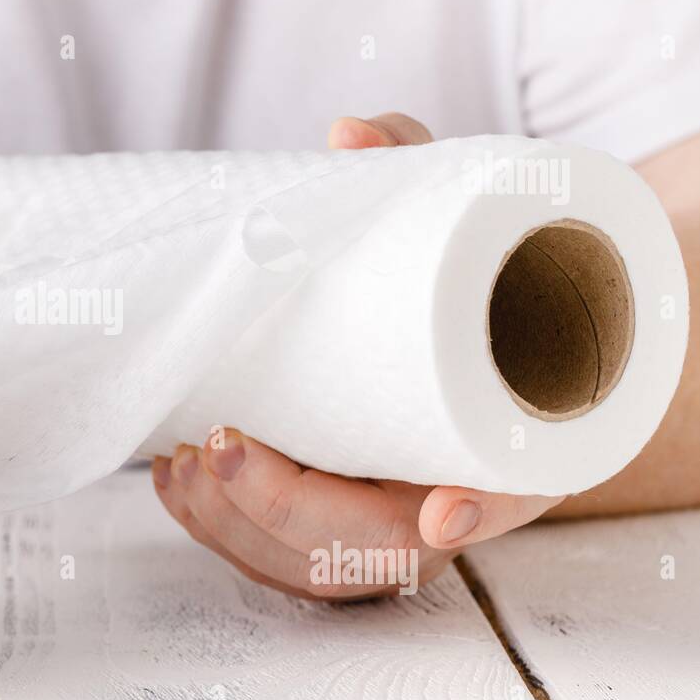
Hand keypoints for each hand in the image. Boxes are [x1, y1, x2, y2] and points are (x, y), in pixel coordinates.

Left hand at [151, 114, 564, 599]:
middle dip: (291, 510)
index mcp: (520, 436)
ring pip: (321, 567)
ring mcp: (394, 518)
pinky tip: (179, 486)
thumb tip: (347, 132)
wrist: (486, 330)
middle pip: (385, 546)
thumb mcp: (458, 220)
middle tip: (224, 444)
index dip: (483, 508)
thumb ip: (417, 169)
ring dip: (241, 528)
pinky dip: (227, 533)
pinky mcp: (339, 523)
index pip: (516, 491)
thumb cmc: (474, 280)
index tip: (440, 507)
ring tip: (184, 462)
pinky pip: (286, 560)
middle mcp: (460, 493)